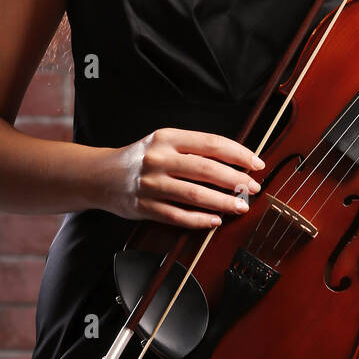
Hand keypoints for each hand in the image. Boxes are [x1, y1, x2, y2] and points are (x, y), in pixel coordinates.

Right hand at [93, 127, 263, 229]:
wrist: (101, 175)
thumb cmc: (141, 158)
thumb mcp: (163, 142)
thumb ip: (194, 148)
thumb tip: (236, 160)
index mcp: (167, 137)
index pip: (211, 143)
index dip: (238, 154)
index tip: (257, 163)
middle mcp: (158, 158)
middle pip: (206, 169)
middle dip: (235, 180)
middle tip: (253, 188)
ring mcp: (150, 184)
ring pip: (194, 194)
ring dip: (222, 202)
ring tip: (241, 206)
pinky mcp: (144, 207)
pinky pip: (177, 216)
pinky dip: (199, 220)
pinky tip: (215, 221)